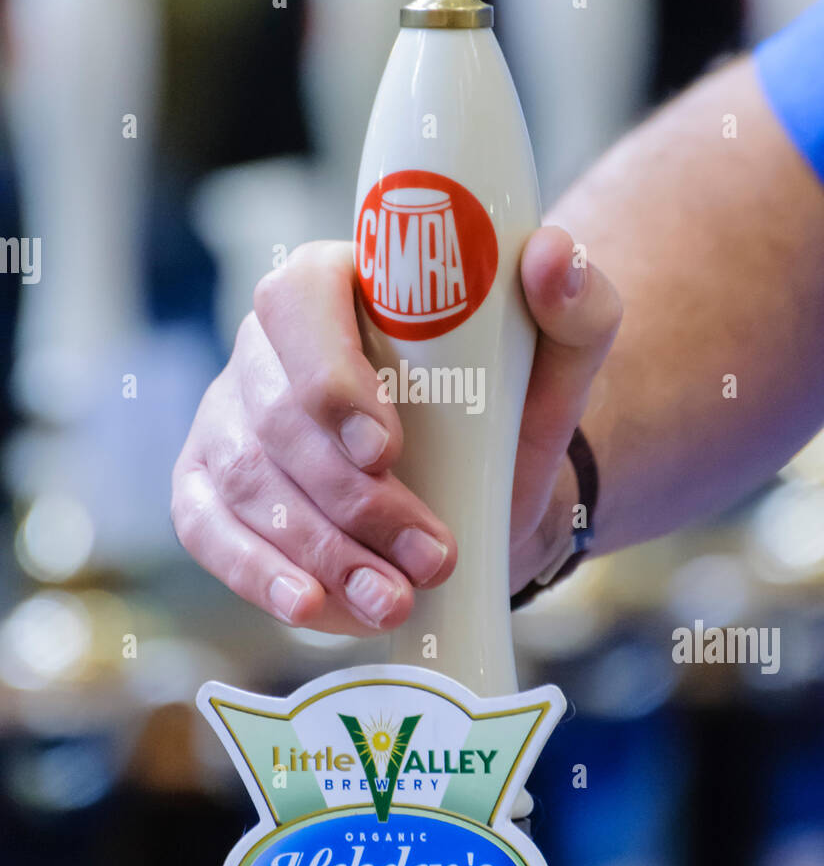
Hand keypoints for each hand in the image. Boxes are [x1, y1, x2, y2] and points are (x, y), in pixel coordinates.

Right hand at [171, 226, 620, 634]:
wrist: (478, 494)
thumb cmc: (507, 412)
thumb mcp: (560, 360)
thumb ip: (576, 304)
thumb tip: (552, 259)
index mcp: (337, 287)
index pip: (299, 302)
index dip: (328, 378)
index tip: (387, 449)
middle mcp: (268, 347)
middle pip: (276, 412)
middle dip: (352, 500)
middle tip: (430, 554)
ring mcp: (229, 418)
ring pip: (247, 481)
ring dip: (322, 551)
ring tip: (397, 599)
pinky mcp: (208, 487)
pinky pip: (205, 529)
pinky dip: (255, 574)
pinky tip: (311, 606)